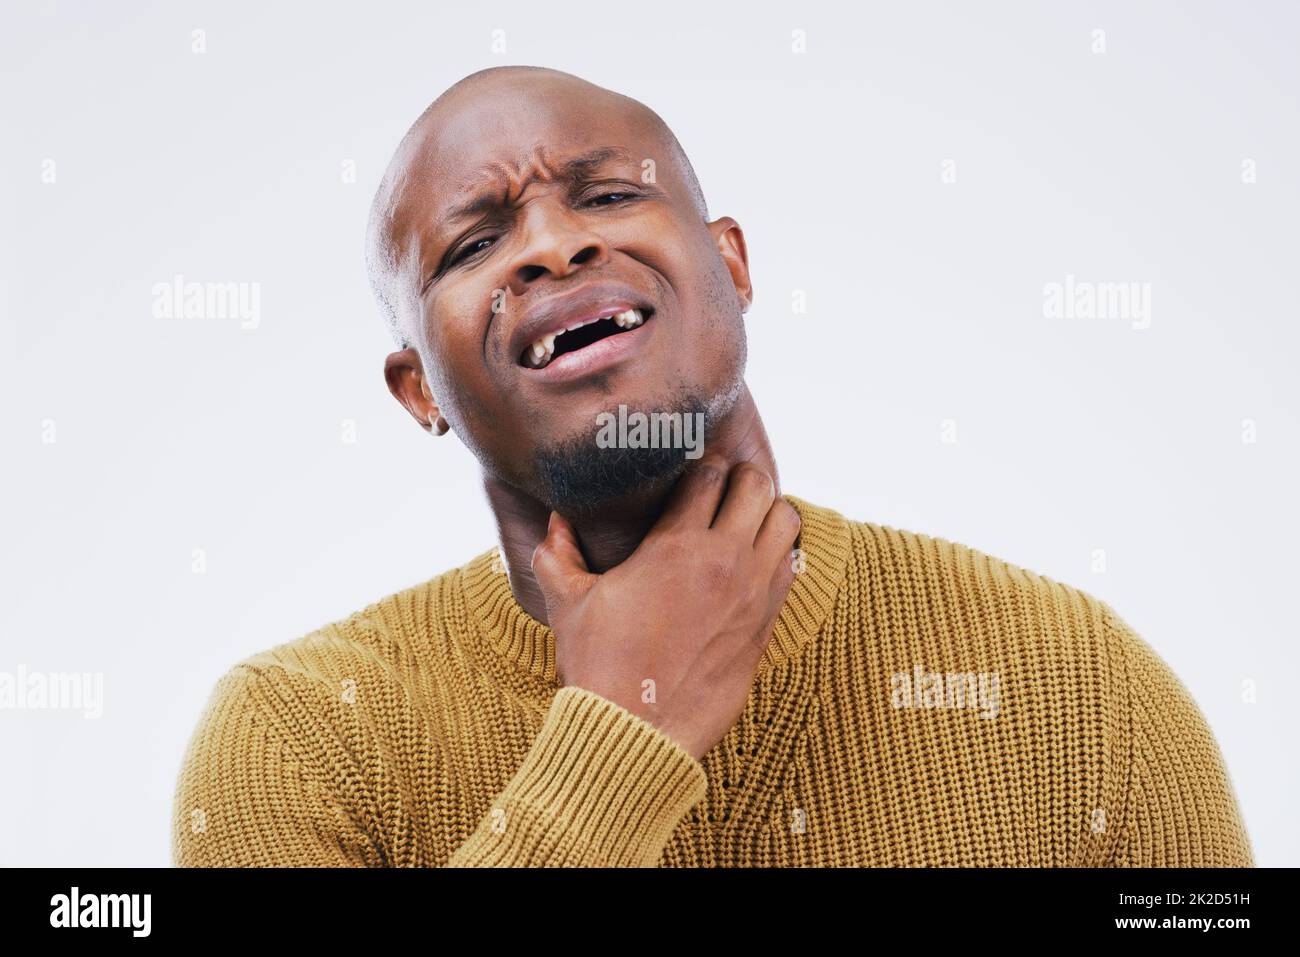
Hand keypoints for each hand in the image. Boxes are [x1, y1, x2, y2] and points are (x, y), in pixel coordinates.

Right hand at [530, 454, 800, 760]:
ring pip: (787, 520)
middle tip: (724, 489)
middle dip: (741, 478)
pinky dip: (780, 553)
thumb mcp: (569, 603)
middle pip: (756, 485)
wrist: (636, 731)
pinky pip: (791, 567)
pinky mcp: (766, 624)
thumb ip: (558, 554)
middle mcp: (723, 560)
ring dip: (769, 511)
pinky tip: (756, 561)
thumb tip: (554, 522)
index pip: (707, 475)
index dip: (698, 467)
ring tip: (747, 520)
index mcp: (675, 545)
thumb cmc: (600, 666)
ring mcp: (753, 592)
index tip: (690, 473)